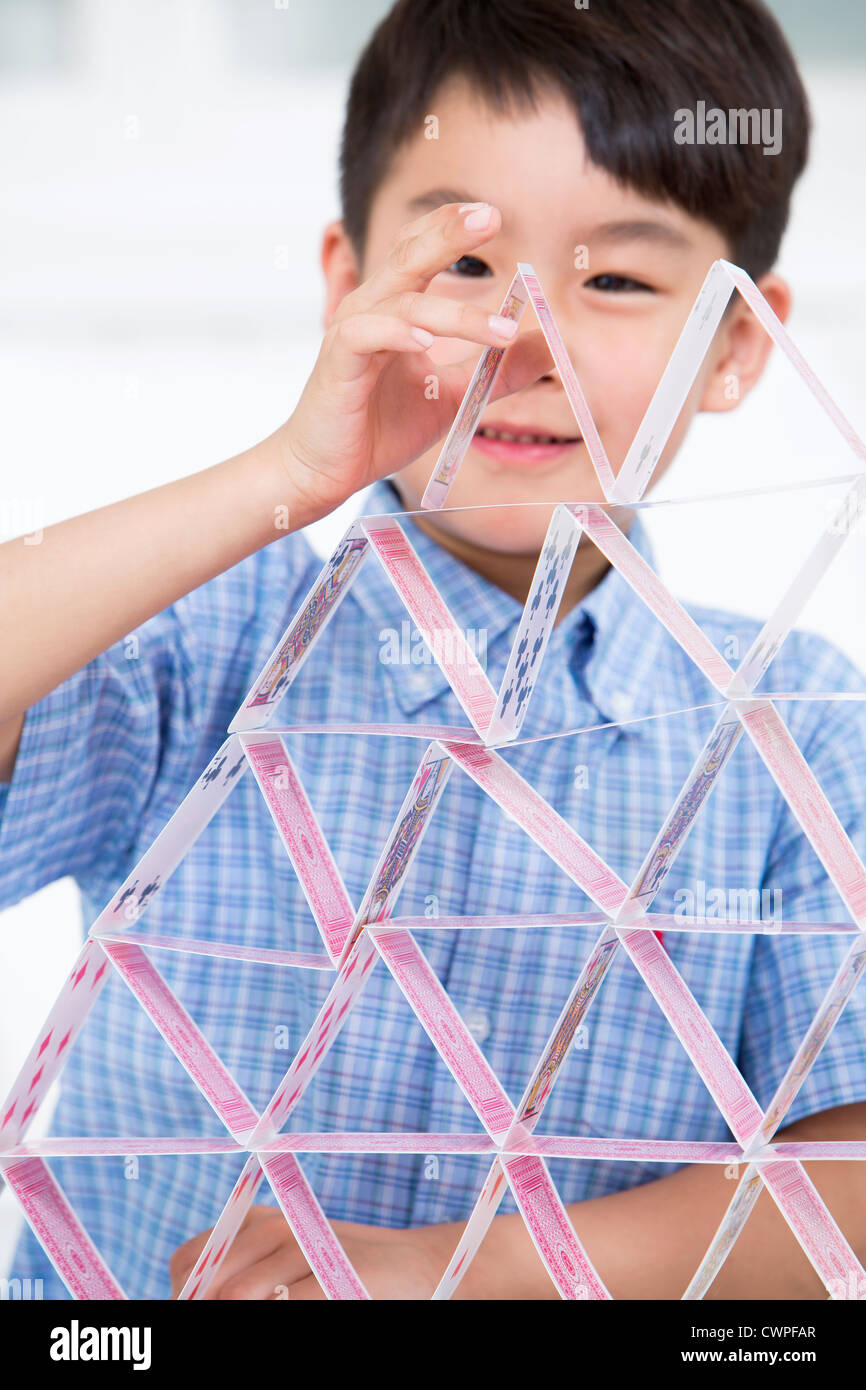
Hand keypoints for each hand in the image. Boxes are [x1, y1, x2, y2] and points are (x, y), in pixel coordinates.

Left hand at [169, 1205, 459, 1299]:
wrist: (417, 1268)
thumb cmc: (341, 1279)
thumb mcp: (285, 1274)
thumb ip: (243, 1283)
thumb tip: (196, 1301)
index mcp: (256, 1224)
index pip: (188, 1263)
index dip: (186, 1296)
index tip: (202, 1312)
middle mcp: (275, 1227)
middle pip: (214, 1285)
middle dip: (214, 1310)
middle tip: (253, 1312)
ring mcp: (306, 1246)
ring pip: (242, 1296)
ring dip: (252, 1313)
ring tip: (283, 1307)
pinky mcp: (334, 1273)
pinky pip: (286, 1306)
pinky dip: (283, 1313)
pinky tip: (306, 1307)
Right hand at [277, 201, 550, 517]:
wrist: (327, 470)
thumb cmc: (381, 428)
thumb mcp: (454, 397)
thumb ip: (500, 373)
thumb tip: (551, 347)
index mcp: (394, 307)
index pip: (420, 250)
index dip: (451, 227)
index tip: (491, 215)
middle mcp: (370, 308)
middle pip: (409, 255)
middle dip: (450, 235)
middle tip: (492, 217)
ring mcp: (351, 332)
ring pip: (404, 302)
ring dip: (456, 316)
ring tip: (502, 332)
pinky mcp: (338, 363)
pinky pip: (365, 335)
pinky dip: (398, 334)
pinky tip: (427, 342)